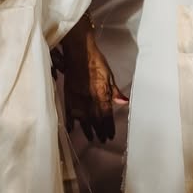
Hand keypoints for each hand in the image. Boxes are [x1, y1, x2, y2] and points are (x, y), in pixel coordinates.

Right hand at [58, 16, 125, 142]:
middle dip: (100, 131)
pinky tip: (72, 129)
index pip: (106, 114)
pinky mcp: (68, 94)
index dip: (109, 126)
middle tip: (103, 140)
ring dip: (88, 129)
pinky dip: (71, 121)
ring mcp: (78, 97)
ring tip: (91, 138)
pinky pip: (69, 111)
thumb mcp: (109, 75)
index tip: (111, 135)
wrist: (79, 52)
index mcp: (102, 93)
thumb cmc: (96, 62)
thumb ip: (115, 91)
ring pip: (83, 118)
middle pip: (95, 119)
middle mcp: (90, 98)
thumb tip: (124, 102)